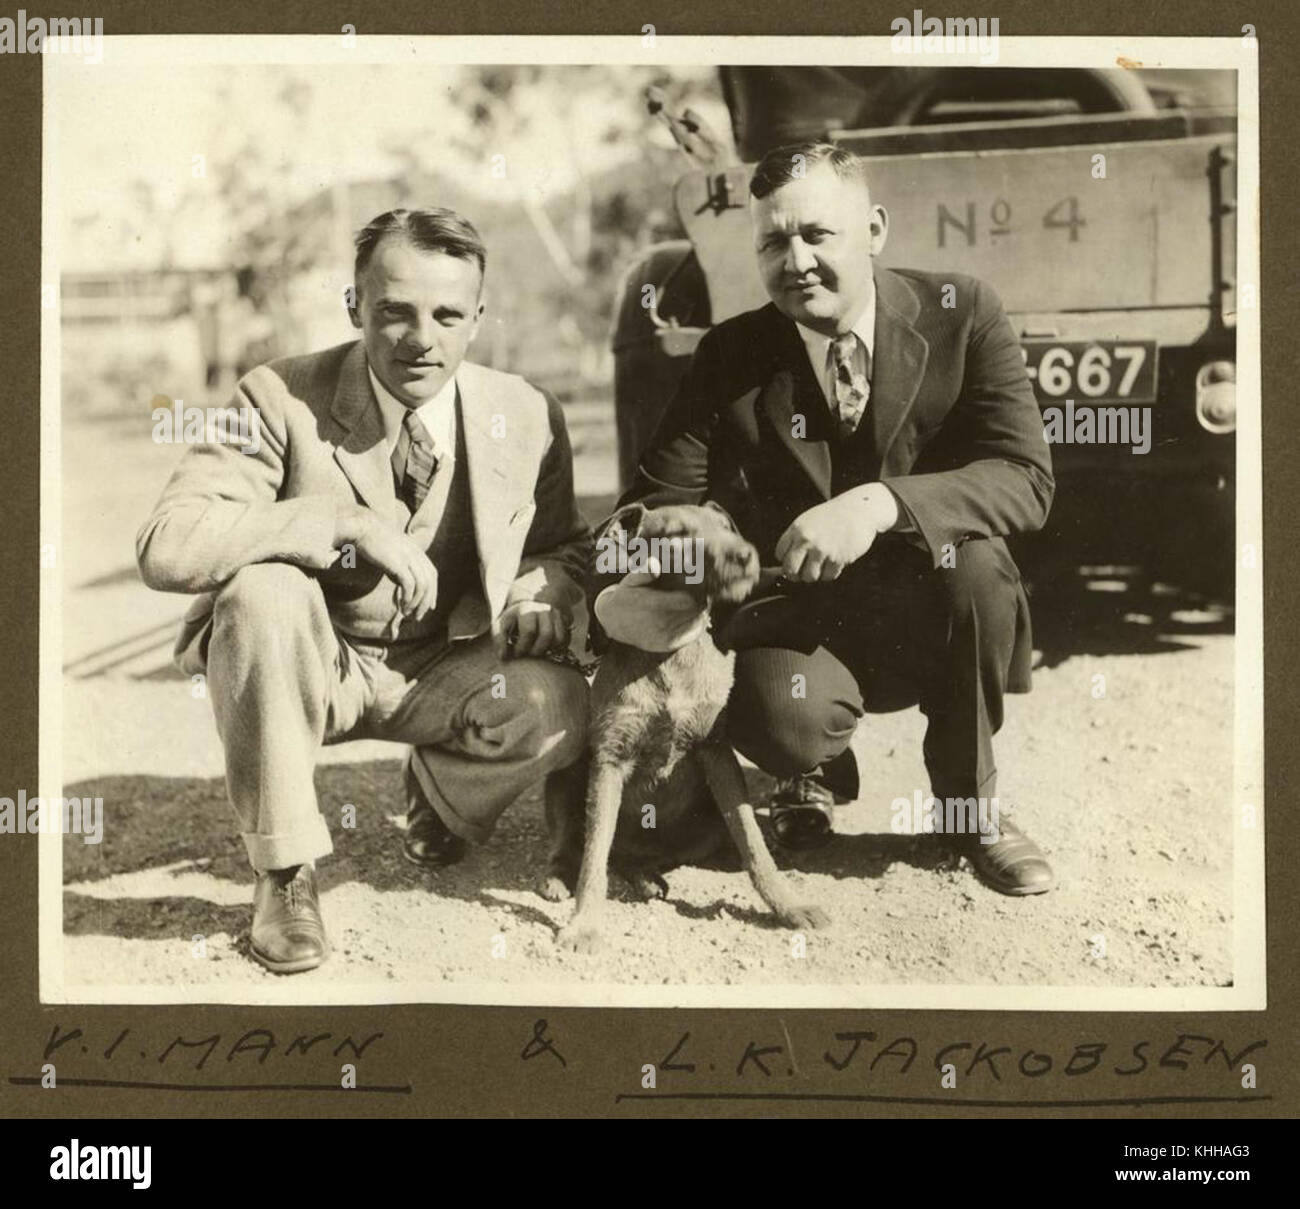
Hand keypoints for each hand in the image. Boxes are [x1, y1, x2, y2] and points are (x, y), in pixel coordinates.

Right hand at [338, 506, 437, 619]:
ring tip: (406, 614)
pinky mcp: (397, 563)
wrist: (362, 528)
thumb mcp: (393, 552)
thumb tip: (403, 585)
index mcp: (416, 550)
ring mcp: (408, 557)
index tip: (430, 606)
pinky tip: (400, 606)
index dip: (433, 591)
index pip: (432, 574)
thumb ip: (401, 566)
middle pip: (429, 581)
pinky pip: (409, 585)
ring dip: (416, 603)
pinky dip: (407, 598)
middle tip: (418, 616)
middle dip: (426, 601)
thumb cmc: (373, 541)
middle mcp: (415, 553)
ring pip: (422, 586)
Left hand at [492, 600, 570, 659]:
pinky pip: (564, 639)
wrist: (528, 605)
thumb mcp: (501, 625)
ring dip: (547, 649)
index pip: (529, 631)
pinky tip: (545, 647)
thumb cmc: (512, 620)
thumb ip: (499, 640)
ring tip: (536, 650)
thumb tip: (503, 657)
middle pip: (546, 635)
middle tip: (528, 653)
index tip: (516, 653)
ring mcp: (555, 614)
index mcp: (525, 608)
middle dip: (536, 650)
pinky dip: (556, 647)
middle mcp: (543, 609)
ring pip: (558, 638)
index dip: (522, 647)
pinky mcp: (563, 619)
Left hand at [774, 485, 898, 581]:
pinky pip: (828, 577)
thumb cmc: (832, 517)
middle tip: (803, 572)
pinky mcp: (838, 558)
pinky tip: (834, 563)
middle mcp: (807, 540)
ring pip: (809, 577)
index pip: (779, 554)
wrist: (858, 510)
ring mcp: (822, 550)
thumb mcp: (809, 521)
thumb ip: (796, 538)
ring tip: (821, 567)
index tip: (795, 560)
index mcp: (797, 529)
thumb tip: (785, 566)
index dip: (786, 560)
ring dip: (815, 575)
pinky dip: (830, 574)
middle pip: (791, 570)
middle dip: (796, 575)